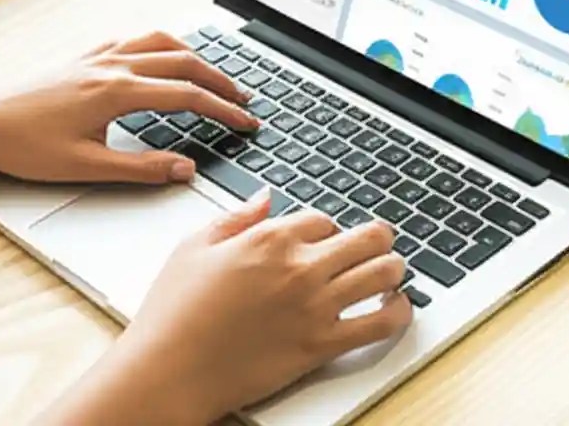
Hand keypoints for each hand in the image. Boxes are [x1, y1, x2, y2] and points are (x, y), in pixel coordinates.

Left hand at [0, 31, 258, 183]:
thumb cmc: (24, 146)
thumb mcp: (87, 167)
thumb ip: (142, 168)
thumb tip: (184, 169)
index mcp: (117, 92)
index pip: (187, 96)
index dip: (224, 110)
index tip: (246, 121)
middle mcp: (112, 66)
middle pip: (183, 62)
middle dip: (220, 79)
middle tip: (243, 98)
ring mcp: (97, 57)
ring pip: (160, 42)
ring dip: (194, 56)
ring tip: (212, 74)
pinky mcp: (83, 56)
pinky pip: (133, 39)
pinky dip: (160, 45)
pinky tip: (161, 58)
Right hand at [46, 191, 413, 424]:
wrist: (169, 371)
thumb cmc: (173, 314)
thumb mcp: (194, 247)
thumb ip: (236, 218)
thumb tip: (265, 197)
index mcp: (268, 238)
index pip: (324, 219)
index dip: (329, 229)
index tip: (327, 240)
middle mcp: (299, 266)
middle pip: (368, 237)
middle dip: (377, 238)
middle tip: (378, 245)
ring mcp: (315, 306)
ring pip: (384, 272)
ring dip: (393, 268)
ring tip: (391, 272)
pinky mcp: (322, 344)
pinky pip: (382, 323)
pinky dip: (399, 312)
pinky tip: (398, 308)